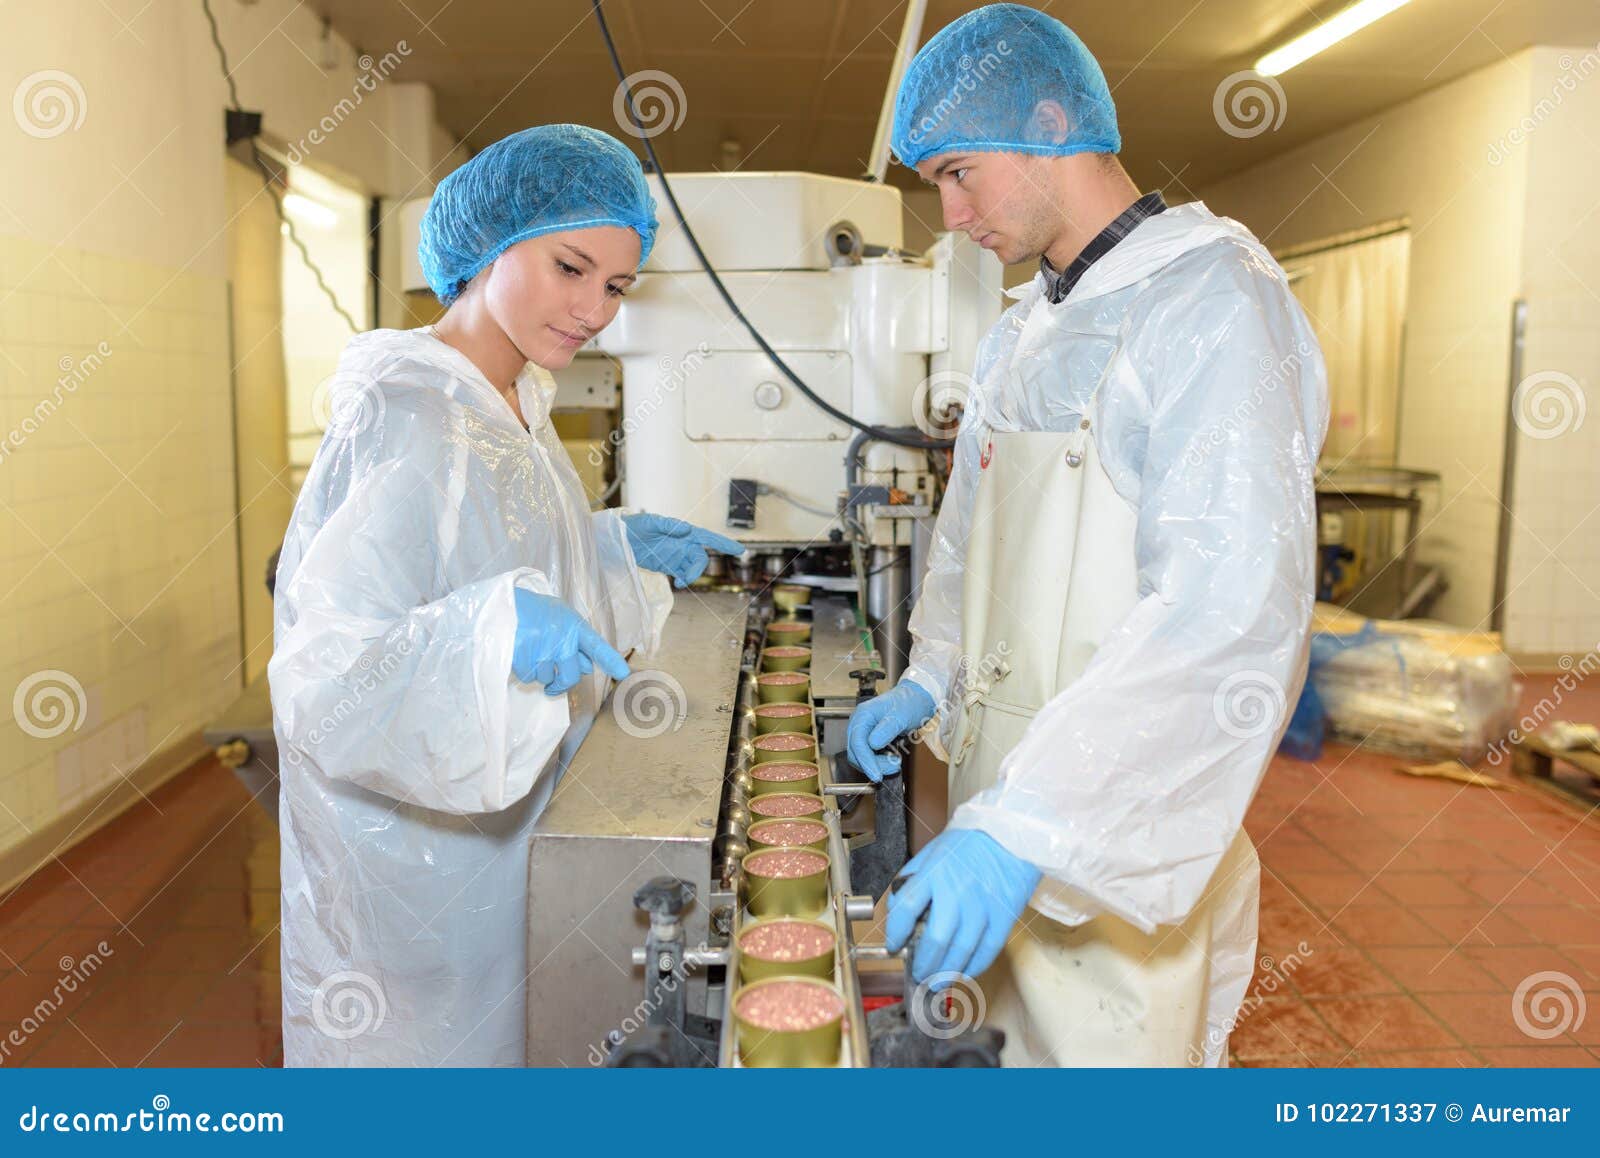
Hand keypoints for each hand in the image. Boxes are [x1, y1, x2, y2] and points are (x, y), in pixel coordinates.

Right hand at [512, 589, 629, 694]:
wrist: (501, 603)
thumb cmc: (533, 611)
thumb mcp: (559, 617)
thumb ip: (575, 640)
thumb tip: (587, 668)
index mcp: (574, 626)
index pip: (597, 647)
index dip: (611, 662)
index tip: (623, 674)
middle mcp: (562, 638)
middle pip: (571, 676)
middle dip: (561, 684)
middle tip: (554, 685)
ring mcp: (543, 649)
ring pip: (547, 679)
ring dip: (540, 673)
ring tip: (530, 653)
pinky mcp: (524, 657)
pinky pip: (529, 677)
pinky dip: (524, 671)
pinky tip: (520, 654)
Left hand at [622, 513, 745, 587]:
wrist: (620, 538)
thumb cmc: (635, 525)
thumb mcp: (649, 522)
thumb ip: (668, 526)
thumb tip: (688, 529)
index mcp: (683, 531)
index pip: (707, 537)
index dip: (724, 543)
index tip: (740, 550)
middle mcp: (683, 544)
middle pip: (701, 558)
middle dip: (699, 568)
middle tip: (687, 577)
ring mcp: (676, 556)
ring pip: (693, 568)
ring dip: (691, 576)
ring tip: (679, 581)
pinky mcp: (668, 566)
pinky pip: (682, 574)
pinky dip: (684, 579)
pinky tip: (676, 583)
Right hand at [845, 680, 935, 781]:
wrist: (917, 699)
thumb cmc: (910, 702)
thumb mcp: (902, 715)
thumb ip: (887, 729)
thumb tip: (872, 743)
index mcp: (863, 715)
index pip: (857, 742)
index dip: (865, 760)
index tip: (876, 775)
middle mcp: (859, 723)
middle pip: (856, 752)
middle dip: (873, 764)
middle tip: (894, 767)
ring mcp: (864, 731)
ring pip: (861, 756)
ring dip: (877, 764)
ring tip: (896, 761)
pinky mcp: (870, 738)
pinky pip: (869, 755)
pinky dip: (879, 761)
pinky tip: (892, 758)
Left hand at [886, 829, 1041, 988]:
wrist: (1010, 835)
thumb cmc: (967, 845)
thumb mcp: (931, 853)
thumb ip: (911, 880)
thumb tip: (897, 911)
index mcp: (933, 873)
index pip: (905, 909)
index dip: (896, 933)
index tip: (894, 946)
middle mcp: (956, 892)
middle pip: (936, 939)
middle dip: (923, 964)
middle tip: (919, 974)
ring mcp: (982, 906)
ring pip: (962, 951)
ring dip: (946, 973)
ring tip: (936, 982)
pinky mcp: (1004, 917)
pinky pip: (987, 951)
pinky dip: (974, 967)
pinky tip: (964, 972)